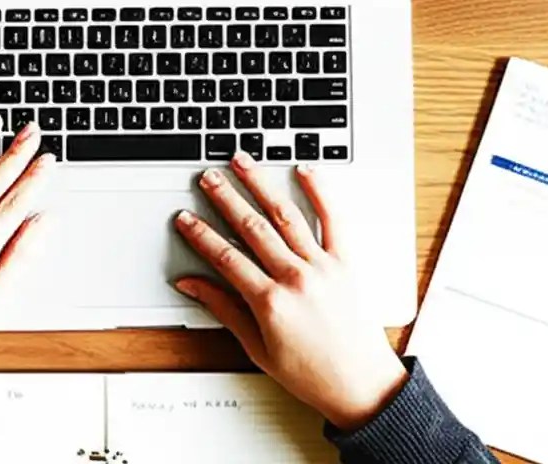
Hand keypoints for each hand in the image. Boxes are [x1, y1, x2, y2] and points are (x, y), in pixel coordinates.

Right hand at [173, 152, 408, 430]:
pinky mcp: (346, 262)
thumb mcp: (257, 348)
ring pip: (286, 214)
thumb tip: (193, 286)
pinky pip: (332, 218)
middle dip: (226, 198)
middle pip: (252, 227)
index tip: (185, 219)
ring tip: (243, 163)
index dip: (201, 235)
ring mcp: (323, 266)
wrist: (361, 384)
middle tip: (208, 178)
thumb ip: (224, 310)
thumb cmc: (312, 374)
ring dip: (261, 185)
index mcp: (270, 302)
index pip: (225, 257)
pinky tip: (304, 170)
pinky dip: (319, 191)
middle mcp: (296, 278)